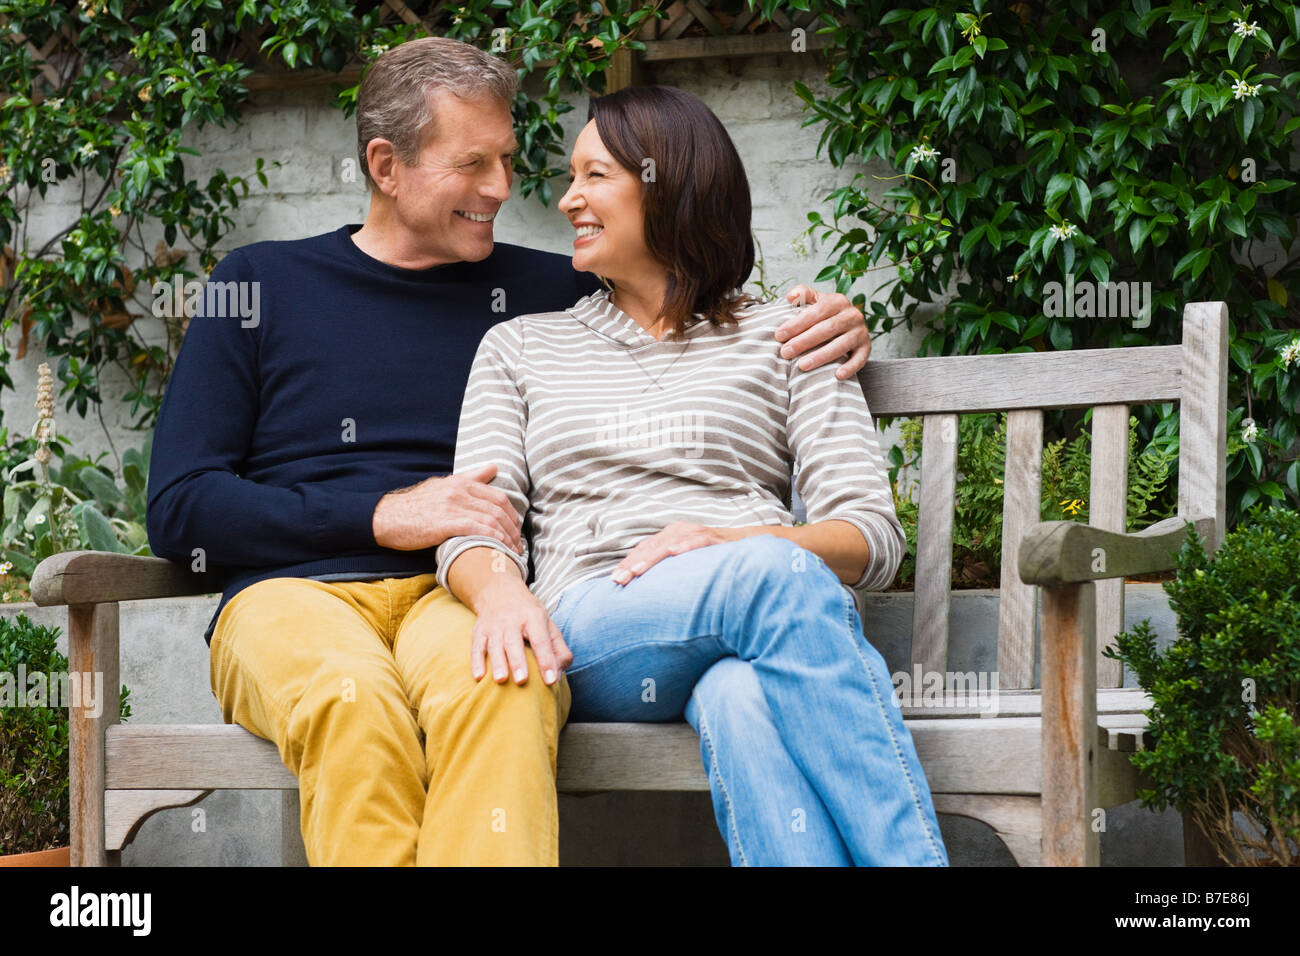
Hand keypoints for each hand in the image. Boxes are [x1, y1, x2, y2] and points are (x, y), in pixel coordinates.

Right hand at [372, 463, 522, 552]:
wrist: (385, 517)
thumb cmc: (414, 506)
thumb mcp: (442, 485)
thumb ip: (470, 477)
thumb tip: (493, 467)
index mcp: (460, 482)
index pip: (497, 496)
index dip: (512, 514)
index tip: (516, 529)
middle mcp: (459, 491)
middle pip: (498, 508)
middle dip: (513, 528)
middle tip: (518, 543)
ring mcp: (452, 506)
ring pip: (491, 520)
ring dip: (506, 537)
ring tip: (512, 551)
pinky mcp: (445, 523)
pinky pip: (478, 530)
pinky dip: (493, 540)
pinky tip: (498, 550)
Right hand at [470, 577, 571, 685]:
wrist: (499, 591)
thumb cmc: (528, 614)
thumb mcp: (548, 624)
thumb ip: (558, 649)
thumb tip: (557, 676)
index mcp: (533, 617)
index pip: (541, 641)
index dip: (547, 661)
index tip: (551, 680)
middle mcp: (512, 620)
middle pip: (515, 642)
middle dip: (518, 661)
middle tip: (522, 680)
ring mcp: (494, 626)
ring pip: (495, 645)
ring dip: (497, 663)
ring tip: (501, 680)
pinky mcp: (479, 631)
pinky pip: (476, 647)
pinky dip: (476, 662)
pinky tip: (478, 677)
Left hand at [610, 522, 731, 585]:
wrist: (746, 545)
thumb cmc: (713, 557)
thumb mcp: (687, 563)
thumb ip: (669, 571)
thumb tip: (648, 592)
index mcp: (671, 536)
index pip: (644, 549)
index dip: (628, 563)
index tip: (614, 580)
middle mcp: (680, 531)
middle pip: (651, 547)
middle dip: (633, 564)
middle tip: (618, 580)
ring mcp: (696, 533)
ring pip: (668, 544)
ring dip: (651, 557)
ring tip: (636, 571)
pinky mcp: (713, 538)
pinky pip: (697, 541)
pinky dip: (684, 546)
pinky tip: (672, 552)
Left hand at [777, 286, 871, 378]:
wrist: (849, 324)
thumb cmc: (826, 315)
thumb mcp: (816, 300)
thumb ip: (803, 294)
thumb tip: (791, 296)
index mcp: (838, 301)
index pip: (816, 312)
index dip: (797, 324)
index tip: (779, 335)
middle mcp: (852, 315)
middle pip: (827, 329)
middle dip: (804, 341)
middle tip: (785, 352)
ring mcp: (861, 332)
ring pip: (841, 345)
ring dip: (821, 356)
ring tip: (802, 366)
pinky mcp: (866, 348)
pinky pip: (860, 359)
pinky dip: (850, 367)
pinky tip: (836, 375)